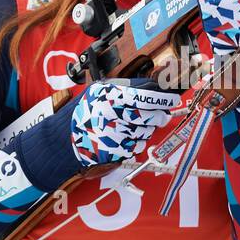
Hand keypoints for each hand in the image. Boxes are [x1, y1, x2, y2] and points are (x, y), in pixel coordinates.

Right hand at [68, 78, 183, 166]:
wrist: (66, 138)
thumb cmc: (86, 110)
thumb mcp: (101, 90)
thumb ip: (129, 88)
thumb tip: (157, 86)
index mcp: (110, 97)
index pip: (146, 97)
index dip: (163, 99)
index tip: (173, 99)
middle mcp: (114, 117)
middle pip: (152, 117)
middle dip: (160, 116)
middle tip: (162, 114)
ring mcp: (116, 137)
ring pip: (147, 132)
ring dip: (147, 128)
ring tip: (131, 124)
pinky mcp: (117, 152)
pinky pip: (138, 146)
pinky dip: (137, 141)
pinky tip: (124, 136)